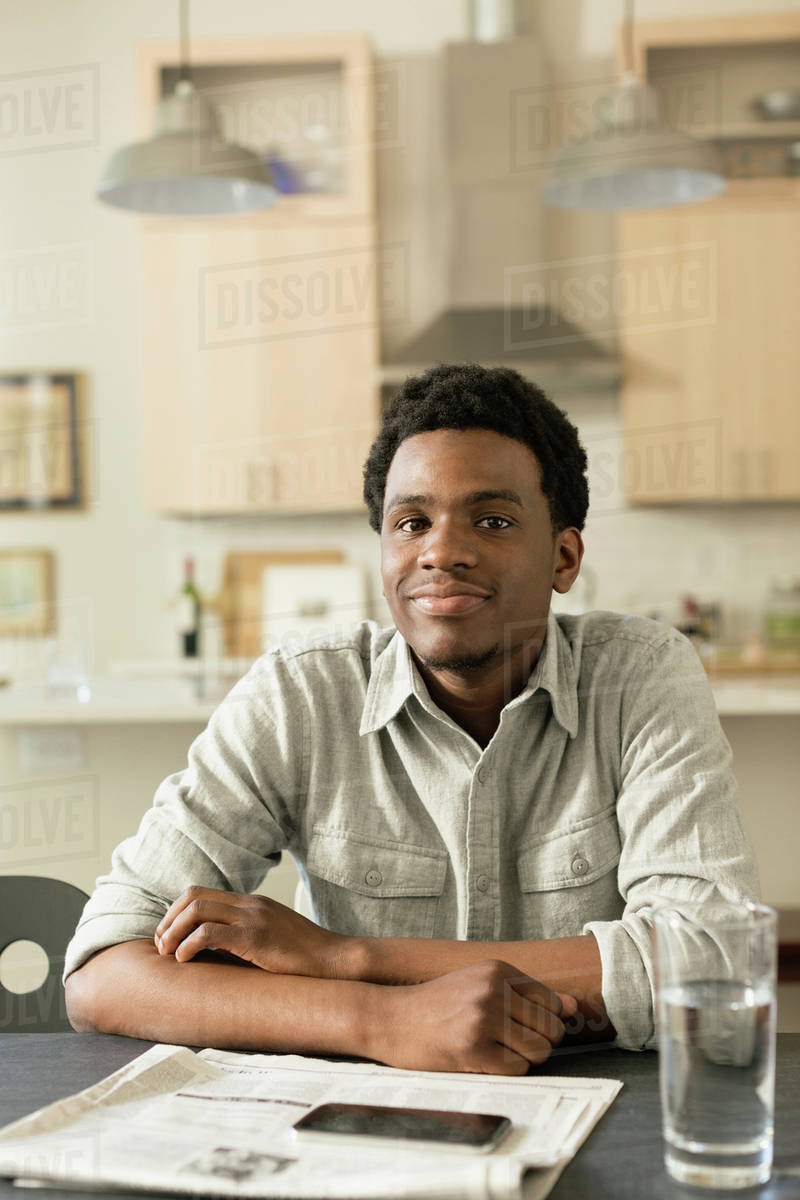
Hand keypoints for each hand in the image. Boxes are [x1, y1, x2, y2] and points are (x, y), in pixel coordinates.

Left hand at [154, 886, 346, 977]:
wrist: (335, 961)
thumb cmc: (303, 958)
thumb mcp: (269, 940)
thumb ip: (240, 937)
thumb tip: (205, 950)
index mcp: (251, 903)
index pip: (200, 892)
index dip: (175, 912)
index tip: (167, 938)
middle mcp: (249, 904)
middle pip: (192, 895)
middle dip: (168, 920)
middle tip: (161, 946)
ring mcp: (253, 918)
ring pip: (197, 909)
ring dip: (173, 931)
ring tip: (168, 954)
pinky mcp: (256, 937)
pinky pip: (210, 933)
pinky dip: (189, 945)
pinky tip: (185, 960)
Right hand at [370, 959, 578, 1074]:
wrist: (391, 1018)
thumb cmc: (439, 1004)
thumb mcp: (482, 986)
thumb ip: (529, 995)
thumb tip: (575, 1007)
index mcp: (498, 970)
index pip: (552, 1003)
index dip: (544, 1021)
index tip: (521, 1026)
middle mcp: (493, 990)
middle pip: (551, 1029)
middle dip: (538, 1042)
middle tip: (509, 1042)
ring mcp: (483, 1019)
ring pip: (539, 1052)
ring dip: (524, 1058)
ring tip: (497, 1051)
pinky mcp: (472, 1049)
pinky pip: (517, 1069)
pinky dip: (508, 1071)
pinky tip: (485, 1060)